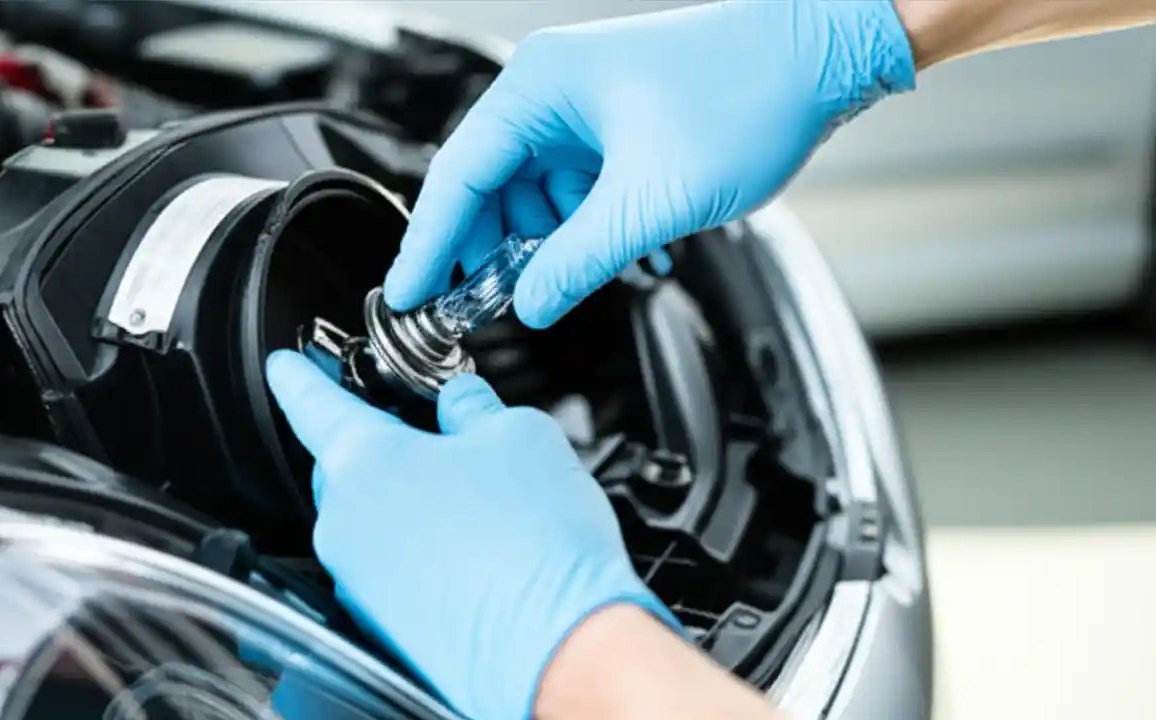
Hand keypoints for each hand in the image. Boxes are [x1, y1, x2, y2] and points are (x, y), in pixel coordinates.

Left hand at [265, 351, 678, 719]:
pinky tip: (472, 551)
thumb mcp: (518, 435)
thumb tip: (460, 405)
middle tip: (438, 439)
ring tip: (476, 506)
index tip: (286, 366)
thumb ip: (473, 407)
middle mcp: (345, 524)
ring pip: (369, 520)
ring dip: (407, 504)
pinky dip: (417, 553)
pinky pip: (387, 569)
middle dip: (385, 446)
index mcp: (364, 461)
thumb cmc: (538, 546)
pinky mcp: (381, 626)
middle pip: (346, 465)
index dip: (298, 375)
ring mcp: (358, 581)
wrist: (558, 648)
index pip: (310, 402)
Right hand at [384, 0, 914, 327]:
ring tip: (577, 278)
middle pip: (492, 186)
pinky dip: (587, 227)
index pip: (458, 175)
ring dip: (550, 243)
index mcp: (539, 88)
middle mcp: (552, 90)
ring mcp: (586, 105)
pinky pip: (578, 187)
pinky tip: (621, 255)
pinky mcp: (618, 122)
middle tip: (493, 304)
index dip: (429, 243)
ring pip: (537, 192)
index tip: (408, 293)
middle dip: (496, 250)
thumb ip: (578, 261)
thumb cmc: (746, 95)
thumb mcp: (649, 201)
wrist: (824, 54)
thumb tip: (531, 304)